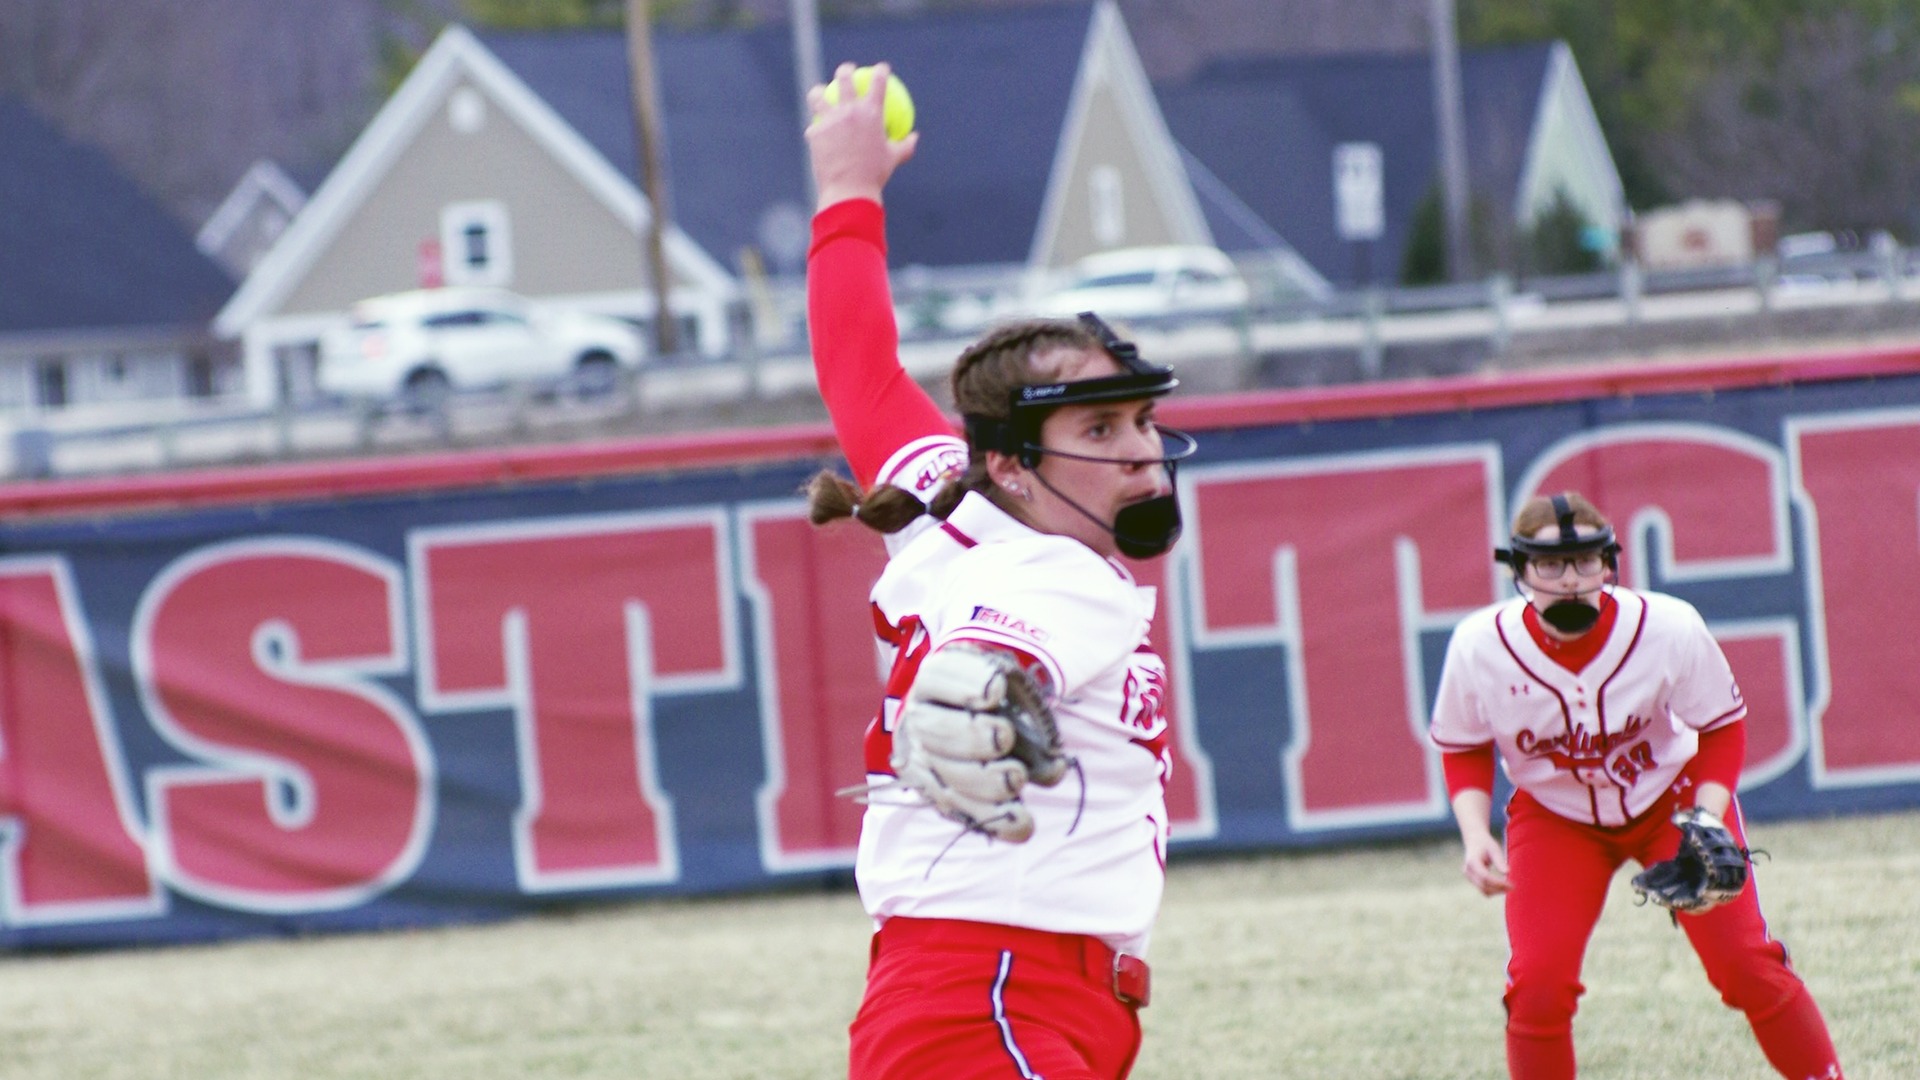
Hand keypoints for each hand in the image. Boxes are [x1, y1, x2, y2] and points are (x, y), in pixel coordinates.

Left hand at [805, 62, 918, 210]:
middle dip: (846, 70)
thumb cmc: (875, 175)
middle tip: (847, 71)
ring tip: (820, 94)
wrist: (849, 190)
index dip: (881, 71)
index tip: (881, 69)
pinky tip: (816, 134)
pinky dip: (817, 131)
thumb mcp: (893, 159)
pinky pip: (814, 129)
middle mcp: (850, 110)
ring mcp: (830, 120)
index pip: (878, 82)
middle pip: (845, 79)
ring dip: (819, 93)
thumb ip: (905, 146)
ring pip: (819, 97)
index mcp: (872, 112)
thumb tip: (914, 137)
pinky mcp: (816, 133)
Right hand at [1460, 830, 1509, 895]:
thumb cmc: (1486, 843)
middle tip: (1513, 887)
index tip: (1511, 884)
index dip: (1498, 883)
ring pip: (1483, 890)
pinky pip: (1483, 889)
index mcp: (1472, 862)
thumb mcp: (1494, 849)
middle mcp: (1468, 871)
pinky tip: (1502, 885)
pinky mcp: (1471, 879)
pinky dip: (1493, 889)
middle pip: (1484, 885)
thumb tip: (1507, 872)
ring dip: (1496, 891)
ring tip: (1508, 887)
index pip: (1485, 877)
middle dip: (1499, 888)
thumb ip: (1499, 861)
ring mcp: (1468, 876)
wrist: (1474, 840)